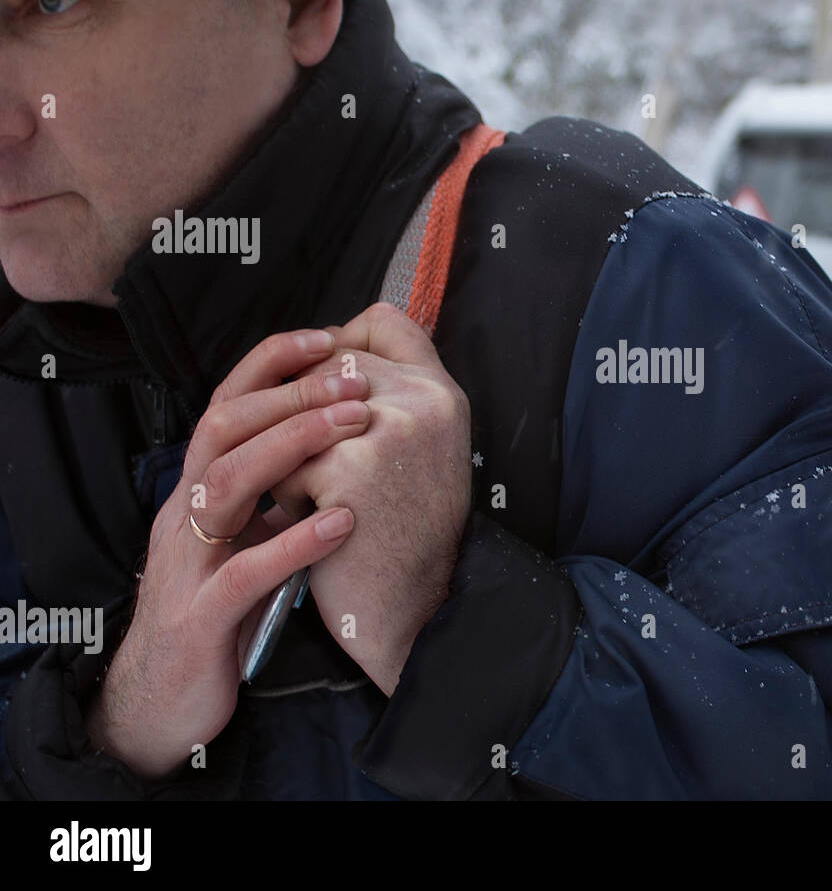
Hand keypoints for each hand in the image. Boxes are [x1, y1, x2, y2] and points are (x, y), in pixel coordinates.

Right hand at [84, 329, 371, 779]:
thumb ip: (271, 498)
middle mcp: (184, 515)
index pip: (225, 405)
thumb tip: (329, 443)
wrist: (162, 704)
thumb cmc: (215, 614)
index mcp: (196, 491)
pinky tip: (344, 520)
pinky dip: (296, 541)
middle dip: (290, 395)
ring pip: (226, 483)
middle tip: (354, 379)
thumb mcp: (242, 541)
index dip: (271, 365)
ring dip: (293, 446)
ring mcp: (187, 564)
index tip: (328, 338)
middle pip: (224, 429)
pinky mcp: (200, 618)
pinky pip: (245, 571)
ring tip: (354, 425)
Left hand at [271, 303, 471, 694]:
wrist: (411, 613)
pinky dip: (291, 501)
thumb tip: (327, 351)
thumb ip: (391, 398)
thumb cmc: (407, 538)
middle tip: (330, 472)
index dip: (341, 343)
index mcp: (443, 392)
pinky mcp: (349, 467)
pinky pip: (285, 466)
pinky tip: (322, 531)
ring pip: (299, 416)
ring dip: (296, 461)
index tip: (324, 389)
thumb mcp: (424, 454)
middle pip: (328, 365)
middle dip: (307, 416)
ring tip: (323, 503)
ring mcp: (388, 428)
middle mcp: (425, 399)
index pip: (385, 322)